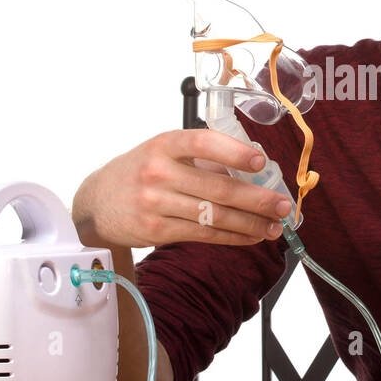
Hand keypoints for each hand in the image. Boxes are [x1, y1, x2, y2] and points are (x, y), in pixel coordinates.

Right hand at [72, 129, 294, 249]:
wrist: (97, 203)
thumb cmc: (140, 172)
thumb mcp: (163, 152)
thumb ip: (201, 158)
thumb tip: (253, 171)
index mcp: (164, 144)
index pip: (203, 143)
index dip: (234, 152)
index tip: (260, 162)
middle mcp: (158, 172)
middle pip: (217, 188)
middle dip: (257, 199)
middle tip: (283, 205)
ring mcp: (156, 203)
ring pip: (214, 216)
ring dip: (250, 223)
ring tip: (273, 226)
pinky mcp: (156, 231)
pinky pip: (203, 234)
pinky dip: (232, 237)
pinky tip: (250, 236)